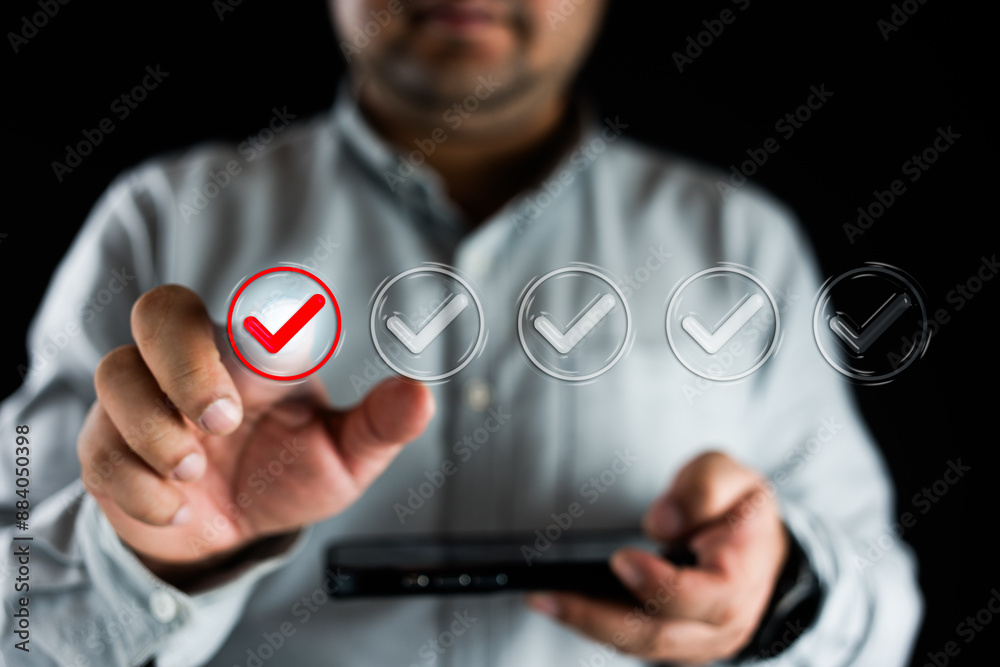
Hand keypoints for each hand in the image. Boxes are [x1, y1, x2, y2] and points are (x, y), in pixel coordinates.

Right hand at [77, 285, 433, 583]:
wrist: (230, 535)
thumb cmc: (288, 475)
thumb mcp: (344, 459)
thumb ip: (380, 426)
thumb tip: (423, 394)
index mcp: (257, 357)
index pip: (251, 314)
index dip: (261, 330)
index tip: (279, 365)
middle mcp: (196, 365)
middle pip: (161, 311)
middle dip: (187, 363)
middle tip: (223, 419)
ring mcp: (144, 403)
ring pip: (116, 375)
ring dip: (157, 430)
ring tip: (197, 471)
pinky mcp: (108, 448)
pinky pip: (99, 451)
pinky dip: (139, 486)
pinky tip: (177, 509)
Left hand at [526, 452, 787, 663]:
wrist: (762, 551)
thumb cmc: (741, 511)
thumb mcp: (734, 478)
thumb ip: (703, 489)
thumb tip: (661, 522)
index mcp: (741, 578)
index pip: (700, 596)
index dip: (659, 584)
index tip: (621, 559)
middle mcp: (721, 622)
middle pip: (657, 633)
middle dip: (598, 616)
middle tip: (549, 594)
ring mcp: (696, 641)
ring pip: (639, 644)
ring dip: (587, 625)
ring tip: (542, 599)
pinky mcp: (674, 644)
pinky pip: (633, 642)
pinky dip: (596, 626)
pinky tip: (560, 604)